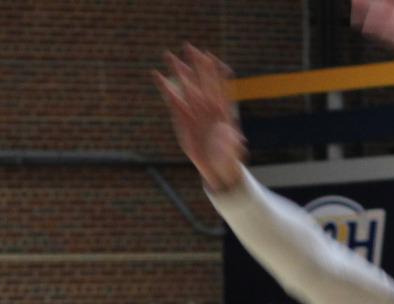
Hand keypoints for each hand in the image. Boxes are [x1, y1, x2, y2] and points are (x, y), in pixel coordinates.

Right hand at [156, 46, 246, 193]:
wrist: (217, 168)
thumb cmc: (229, 160)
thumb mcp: (234, 152)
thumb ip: (232, 143)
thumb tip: (236, 137)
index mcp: (223, 111)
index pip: (219, 86)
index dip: (215, 71)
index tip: (208, 57)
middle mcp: (208, 108)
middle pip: (201, 81)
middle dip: (194, 64)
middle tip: (187, 46)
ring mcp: (194, 112)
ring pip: (185, 87)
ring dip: (177, 72)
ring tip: (168, 55)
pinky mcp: (182, 120)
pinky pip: (173, 101)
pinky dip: (166, 89)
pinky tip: (158, 76)